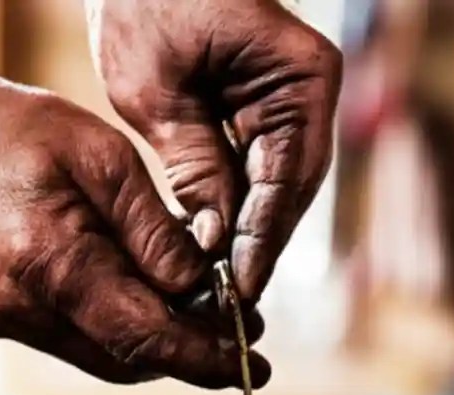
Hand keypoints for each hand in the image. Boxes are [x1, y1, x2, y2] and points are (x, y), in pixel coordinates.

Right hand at [0, 72, 269, 387]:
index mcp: (47, 262)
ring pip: (103, 356)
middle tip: (241, 330)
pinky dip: (118, 326)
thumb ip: (152, 226)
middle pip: (127, 358)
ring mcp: (4, 321)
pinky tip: (145, 293)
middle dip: (190, 351)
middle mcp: (20, 307)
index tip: (252, 364)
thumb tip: (200, 284)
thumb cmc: (12, 130)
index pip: (142, 337)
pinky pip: (76, 339)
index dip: (203, 357)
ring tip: (201, 307)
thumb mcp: (100, 155)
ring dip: (156, 340)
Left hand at [88, 0, 342, 300]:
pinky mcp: (265, 109)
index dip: (263, 239)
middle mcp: (309, 91)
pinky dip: (236, 206)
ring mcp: (292, 101)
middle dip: (258, 245)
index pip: (288, 178)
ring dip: (248, 232)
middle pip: (290, 189)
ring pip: (276, 187)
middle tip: (228, 305)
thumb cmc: (144, 1)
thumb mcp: (156, 91)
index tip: (239, 287)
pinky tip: (213, 246)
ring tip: (219, 289)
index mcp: (302, 76)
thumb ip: (193, 165)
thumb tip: (215, 240)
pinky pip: (257, 170)